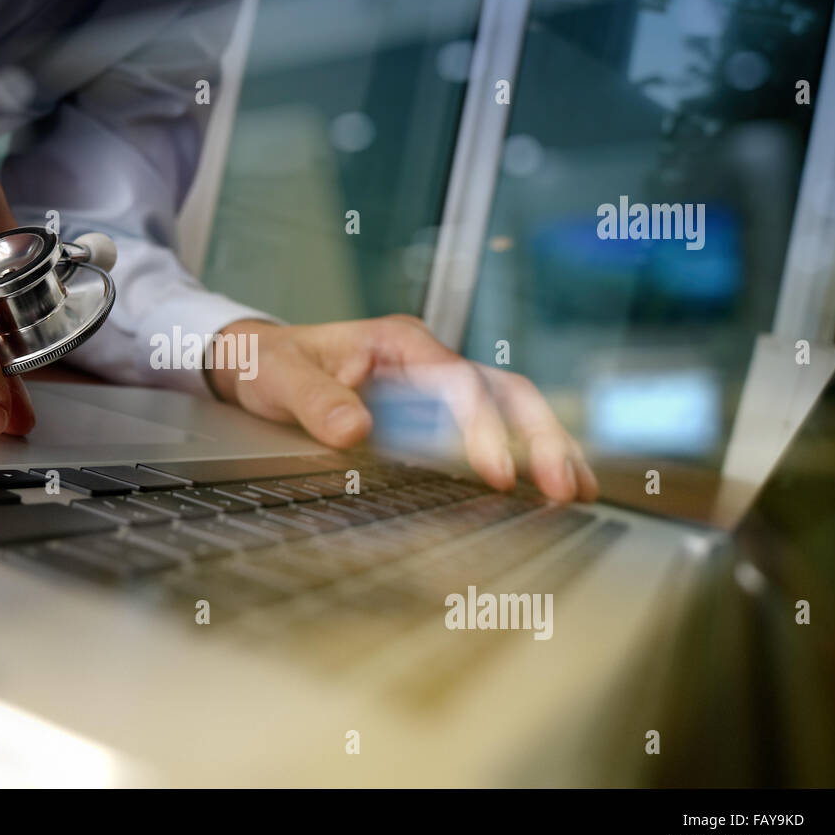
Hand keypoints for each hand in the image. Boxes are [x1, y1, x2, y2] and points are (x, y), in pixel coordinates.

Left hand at [205, 316, 597, 501]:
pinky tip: (542, 489)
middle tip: (561, 486)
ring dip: (545, 447)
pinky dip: (522, 456)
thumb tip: (356, 431)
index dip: (481, 428)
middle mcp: (429, 359)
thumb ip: (315, 402)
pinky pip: (491, 429)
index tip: (493, 473)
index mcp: (401, 342)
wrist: (259, 362)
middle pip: (504, 390)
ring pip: (510, 408)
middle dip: (540, 437)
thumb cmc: (271, 362)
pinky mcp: (435, 413)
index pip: (459, 382)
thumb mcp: (280, 378)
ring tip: (576, 491)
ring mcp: (437, 385)